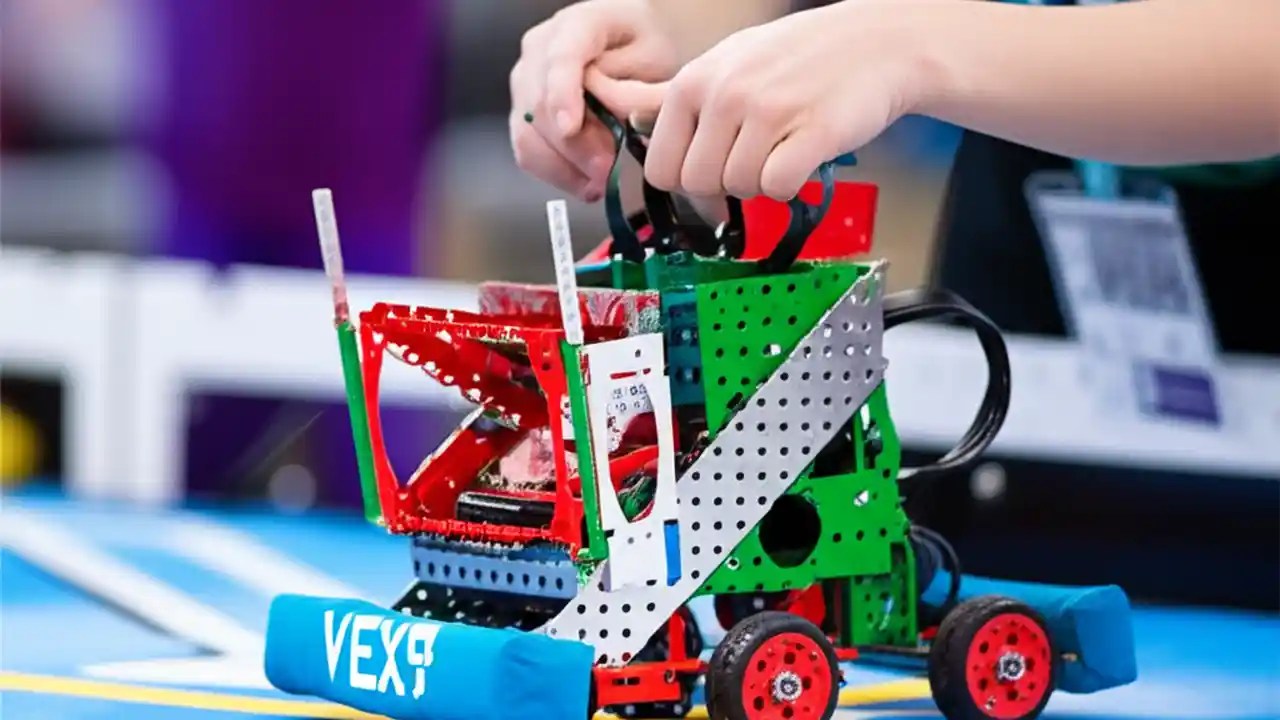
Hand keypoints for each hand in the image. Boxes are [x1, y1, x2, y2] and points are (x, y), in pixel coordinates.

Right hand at [509, 0, 680, 201]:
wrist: (636, 42)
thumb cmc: (646, 46)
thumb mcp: (657, 60)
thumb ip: (635, 89)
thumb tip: (611, 124)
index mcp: (575, 25)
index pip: (560, 58)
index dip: (561, 95)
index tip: (570, 128)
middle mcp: (539, 50)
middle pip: (539, 104)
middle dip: (573, 146)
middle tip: (607, 170)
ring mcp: (527, 82)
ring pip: (528, 133)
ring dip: (565, 165)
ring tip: (602, 181)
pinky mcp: (525, 113)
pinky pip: (529, 150)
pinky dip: (558, 172)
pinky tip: (588, 183)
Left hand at [592, 1, 934, 200]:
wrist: (874, 43)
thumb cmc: (799, 58)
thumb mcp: (726, 63)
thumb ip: (676, 99)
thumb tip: (622, 114)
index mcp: (694, 82)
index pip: (661, 167)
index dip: (685, 182)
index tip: (710, 174)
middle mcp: (725, 94)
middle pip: (696, 185)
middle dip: (722, 187)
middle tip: (753, 163)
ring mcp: (768, 112)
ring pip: (738, 188)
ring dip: (761, 183)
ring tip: (782, 149)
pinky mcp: (810, 133)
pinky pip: (777, 189)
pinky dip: (790, 187)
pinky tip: (801, 159)